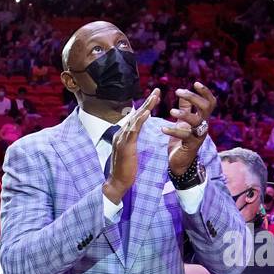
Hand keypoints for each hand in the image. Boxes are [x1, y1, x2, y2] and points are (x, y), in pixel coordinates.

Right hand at [104, 88, 159, 203]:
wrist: (117, 183)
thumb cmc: (125, 171)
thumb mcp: (131, 154)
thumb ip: (133, 143)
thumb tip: (138, 137)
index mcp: (122, 136)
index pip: (135, 119)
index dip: (144, 108)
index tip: (154, 98)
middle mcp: (120, 134)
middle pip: (135, 115)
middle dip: (147, 102)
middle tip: (157, 90)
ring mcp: (122, 139)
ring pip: (135, 119)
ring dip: (146, 107)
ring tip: (155, 96)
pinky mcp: (126, 145)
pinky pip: (134, 129)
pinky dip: (141, 119)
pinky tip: (148, 111)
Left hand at [163, 82, 216, 176]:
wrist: (179, 162)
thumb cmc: (181, 141)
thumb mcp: (183, 122)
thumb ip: (185, 109)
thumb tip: (182, 93)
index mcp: (202, 118)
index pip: (209, 102)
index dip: (205, 92)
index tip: (195, 83)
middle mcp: (203, 125)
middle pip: (206, 107)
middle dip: (194, 97)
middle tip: (179, 92)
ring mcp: (199, 135)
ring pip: (197, 121)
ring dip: (184, 114)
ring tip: (170, 112)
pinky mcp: (191, 145)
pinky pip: (184, 135)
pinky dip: (173, 131)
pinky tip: (163, 128)